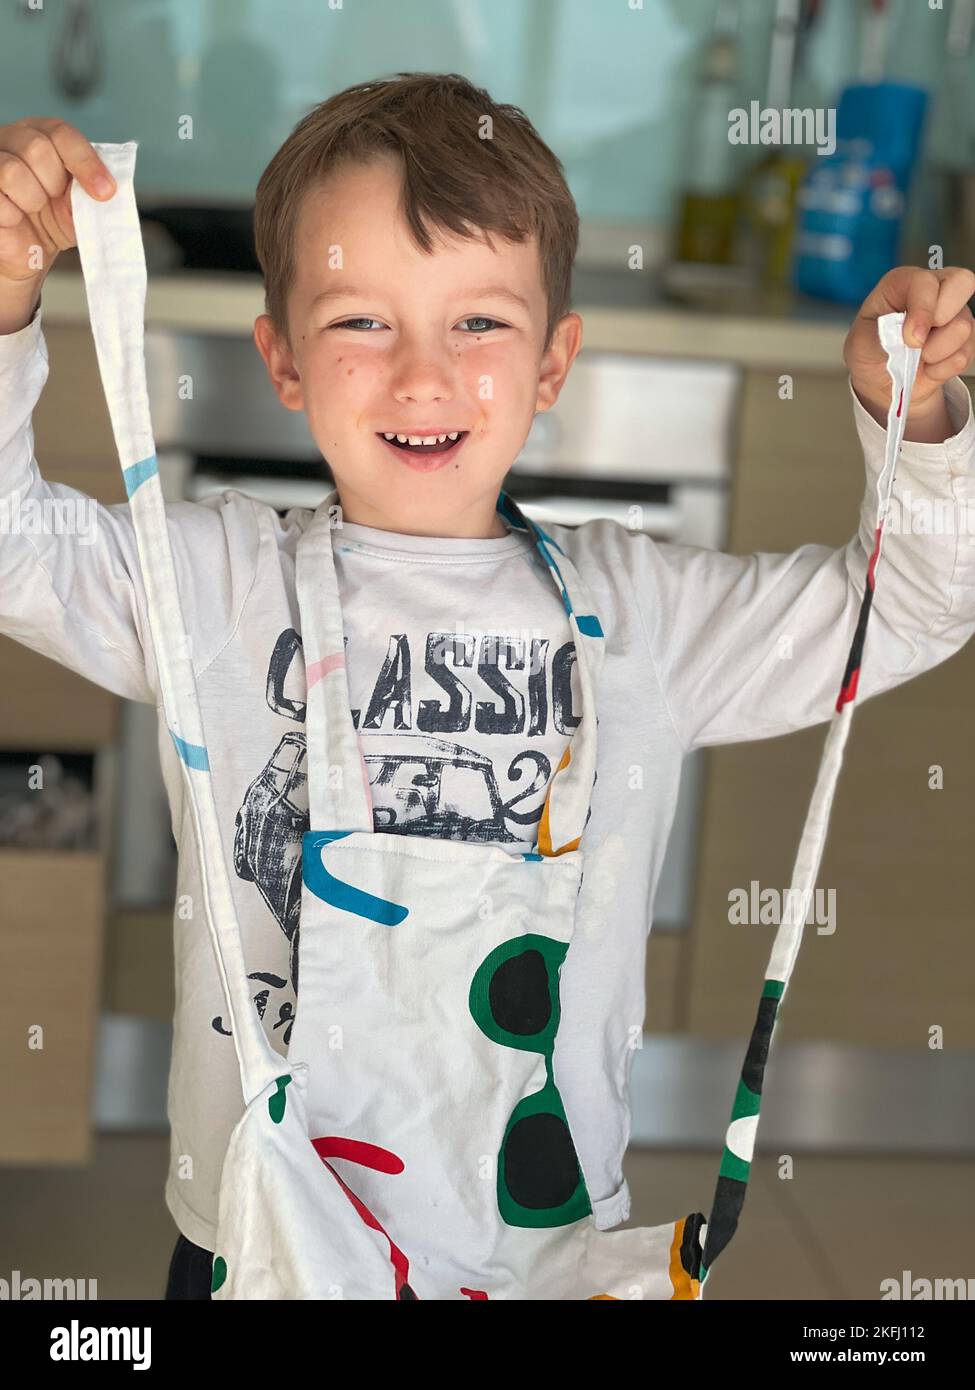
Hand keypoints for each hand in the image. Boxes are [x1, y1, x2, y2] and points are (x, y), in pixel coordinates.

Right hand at [0, 117, 116, 285]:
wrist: (27, 250)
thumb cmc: (53, 220)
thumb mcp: (78, 207)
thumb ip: (89, 194)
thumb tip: (102, 191)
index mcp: (42, 135)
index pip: (63, 134)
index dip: (86, 162)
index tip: (105, 192)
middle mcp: (12, 139)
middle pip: (37, 148)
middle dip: (54, 183)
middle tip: (52, 199)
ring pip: (13, 171)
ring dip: (32, 199)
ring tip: (32, 209)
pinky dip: (12, 215)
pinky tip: (14, 218)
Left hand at [844, 266, 974, 422]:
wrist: (881, 380)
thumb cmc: (869, 351)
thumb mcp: (859, 343)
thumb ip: (882, 334)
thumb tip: (913, 336)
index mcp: (904, 283)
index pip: (926, 282)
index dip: (922, 310)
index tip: (910, 339)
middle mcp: (935, 290)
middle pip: (963, 282)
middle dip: (941, 319)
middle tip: (916, 343)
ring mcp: (954, 313)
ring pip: (964, 326)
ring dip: (935, 352)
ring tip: (915, 357)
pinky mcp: (965, 339)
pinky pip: (965, 354)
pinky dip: (942, 369)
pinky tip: (927, 367)